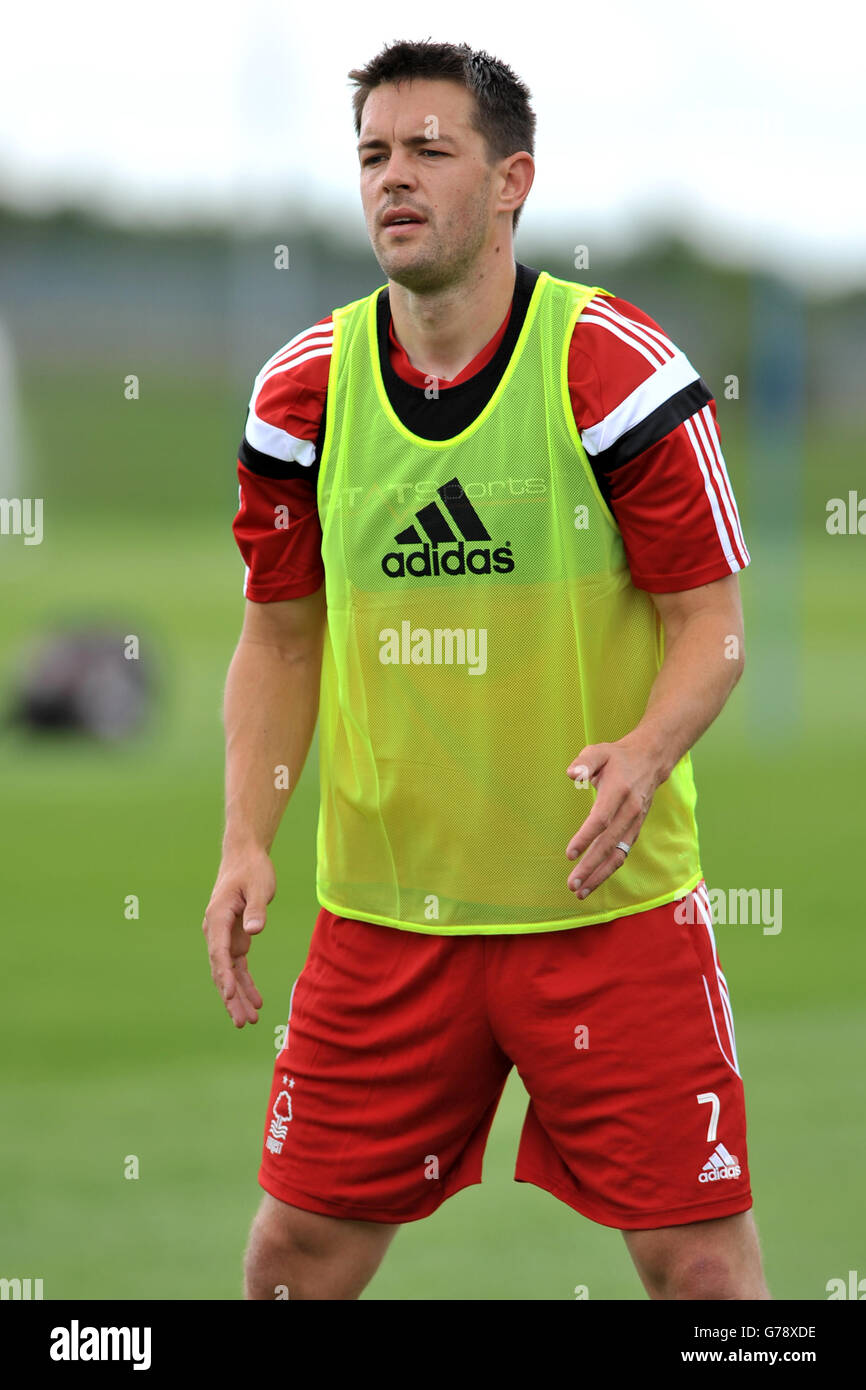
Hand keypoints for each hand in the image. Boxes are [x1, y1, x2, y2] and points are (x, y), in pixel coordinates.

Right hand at [202, 848, 274, 1026]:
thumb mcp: (259, 886)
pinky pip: (238, 967)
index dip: (224, 975)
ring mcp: (224, 937)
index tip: (230, 995)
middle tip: (242, 1022)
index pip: (219, 952)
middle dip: (231, 997)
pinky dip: (246, 984)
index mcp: (218, 917)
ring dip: (238, 997)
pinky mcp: (235, 939)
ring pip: (228, 973)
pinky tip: (257, 1001)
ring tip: (250, 1021)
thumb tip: (255, 930)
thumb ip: (257, 908)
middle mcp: (216, 931)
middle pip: (221, 970)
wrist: (245, 858)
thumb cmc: (252, 870)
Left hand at [564, 738, 660, 897]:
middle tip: (572, 884)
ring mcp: (635, 822)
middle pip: (609, 844)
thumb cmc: (617, 757)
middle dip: (590, 866)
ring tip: (580, 891)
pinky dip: (608, 869)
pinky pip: (622, 853)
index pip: (601, 819)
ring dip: (600, 875)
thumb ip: (584, 762)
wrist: (650, 761)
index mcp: (619, 791)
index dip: (586, 838)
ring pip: (618, 854)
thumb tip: (570, 774)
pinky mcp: (635, 830)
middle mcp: (630, 810)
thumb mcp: (598, 751)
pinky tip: (593, 881)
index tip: (570, 853)